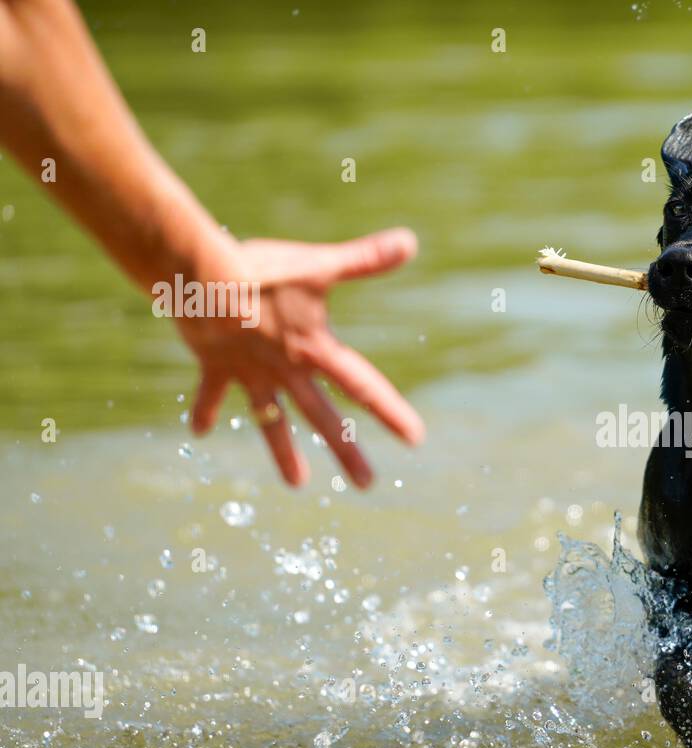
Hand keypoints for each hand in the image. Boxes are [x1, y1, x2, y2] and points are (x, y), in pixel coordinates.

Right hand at [177, 227, 424, 487]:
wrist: (201, 283)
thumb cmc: (264, 271)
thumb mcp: (318, 266)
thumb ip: (365, 258)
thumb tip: (410, 241)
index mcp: (315, 351)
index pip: (362, 386)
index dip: (390, 412)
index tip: (415, 439)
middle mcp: (287, 371)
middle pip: (324, 419)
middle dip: (347, 452)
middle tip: (367, 484)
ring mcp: (251, 374)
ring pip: (272, 422)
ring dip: (284, 453)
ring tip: (298, 485)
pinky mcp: (217, 367)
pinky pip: (212, 395)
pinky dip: (206, 411)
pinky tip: (199, 434)